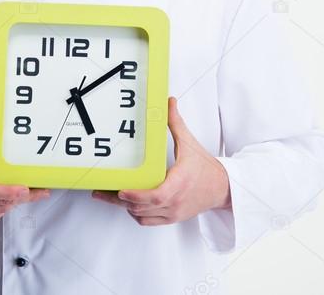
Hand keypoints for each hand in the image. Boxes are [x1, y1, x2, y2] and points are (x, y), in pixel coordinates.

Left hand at [91, 96, 230, 225]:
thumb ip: (176, 123)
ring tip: (109, 196)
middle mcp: (175, 201)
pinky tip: (129, 204)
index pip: (155, 196)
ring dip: (126, 207)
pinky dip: (137, 214)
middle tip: (101, 191)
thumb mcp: (190, 143)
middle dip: (119, 200)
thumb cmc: (206, 167)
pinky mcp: (173, 217)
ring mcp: (173, 212)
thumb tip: (169, 102)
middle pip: (142, 207)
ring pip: (142, 215)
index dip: (136, 196)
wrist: (223, 188)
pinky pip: (149, 221)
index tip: (120, 190)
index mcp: (179, 182)